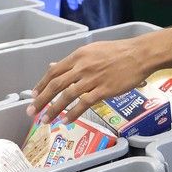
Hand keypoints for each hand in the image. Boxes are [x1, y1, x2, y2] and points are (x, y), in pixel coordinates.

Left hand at [28, 39, 150, 122]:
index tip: (33, 95)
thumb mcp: (92, 50)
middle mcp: (82, 67)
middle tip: (31, 111)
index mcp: (79, 55)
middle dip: (41, 99)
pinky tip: (66, 121)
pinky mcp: (103, 90)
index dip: (41, 84)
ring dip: (54, 109)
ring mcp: (92, 79)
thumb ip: (74, 61)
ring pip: (67, 96)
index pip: (54, 71)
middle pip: (56, 85)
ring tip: (46, 120)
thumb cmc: (119, 52)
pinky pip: (84, 104)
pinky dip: (72, 113)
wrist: (139, 54)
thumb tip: (54, 66)